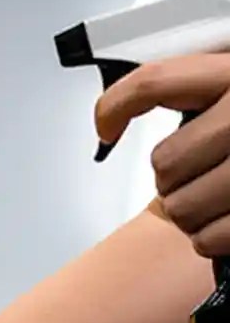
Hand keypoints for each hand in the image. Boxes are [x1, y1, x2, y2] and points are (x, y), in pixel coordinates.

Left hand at [96, 54, 229, 255]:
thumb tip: (118, 120)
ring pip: (181, 205)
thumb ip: (206, 93)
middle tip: (203, 175)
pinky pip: (210, 238)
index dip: (115, 107)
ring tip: (219, 201)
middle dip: (175, 178)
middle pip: (165, 162)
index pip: (155, 82)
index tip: (105, 129)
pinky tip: (229, 224)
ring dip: (191, 212)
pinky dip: (211, 239)